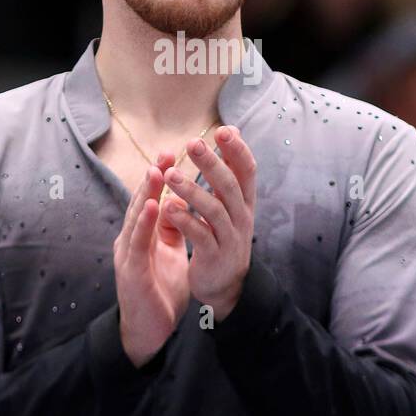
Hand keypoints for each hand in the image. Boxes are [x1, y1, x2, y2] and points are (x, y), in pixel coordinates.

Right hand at [113, 153, 190, 367]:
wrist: (150, 332)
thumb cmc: (159, 293)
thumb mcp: (169, 256)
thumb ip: (170, 231)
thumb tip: (179, 205)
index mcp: (141, 237)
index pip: (150, 200)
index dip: (159, 179)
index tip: (171, 155)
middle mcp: (130, 241)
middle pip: (140, 203)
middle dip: (152, 178)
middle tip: (165, 153)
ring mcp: (127, 255)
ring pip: (135, 218)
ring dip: (145, 193)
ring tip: (157, 170)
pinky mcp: (131, 272)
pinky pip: (138, 243)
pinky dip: (144, 222)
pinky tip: (153, 205)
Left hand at [159, 126, 256, 322]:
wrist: (226, 285)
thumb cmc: (223, 236)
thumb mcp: (231, 202)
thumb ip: (230, 169)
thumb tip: (232, 130)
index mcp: (245, 201)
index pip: (247, 170)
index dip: (237, 150)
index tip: (222, 130)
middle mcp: (241, 217)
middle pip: (229, 186)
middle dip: (212, 164)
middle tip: (193, 144)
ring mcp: (230, 238)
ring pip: (214, 210)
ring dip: (191, 190)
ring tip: (169, 176)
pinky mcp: (215, 256)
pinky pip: (200, 235)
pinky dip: (185, 220)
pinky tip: (168, 206)